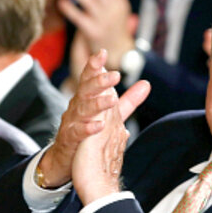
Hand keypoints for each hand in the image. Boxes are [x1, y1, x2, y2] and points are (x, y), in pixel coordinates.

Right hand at [38, 50, 148, 187]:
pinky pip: (77, 132)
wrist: (65, 159)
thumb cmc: (86, 132)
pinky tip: (99, 125)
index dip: (95, 66)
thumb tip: (146, 83)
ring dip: (97, 104)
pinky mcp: (69, 139)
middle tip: (114, 75)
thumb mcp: (110, 115)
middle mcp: (76, 107)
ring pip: (82, 110)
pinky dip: (88, 128)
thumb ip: (128, 101)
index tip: (102, 53)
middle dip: (99, 82)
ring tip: (111, 100)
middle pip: (86, 90)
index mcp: (86, 98)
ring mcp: (71, 122)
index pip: (89, 78)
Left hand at [57, 0, 135, 69]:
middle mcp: (113, 11)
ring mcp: (104, 21)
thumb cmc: (116, 28)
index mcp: (119, 3)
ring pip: (88, 1)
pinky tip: (61, 2)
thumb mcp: (120, 9)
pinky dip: (69, 8)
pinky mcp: (93, 32)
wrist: (119, 53)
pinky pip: (79, 17)